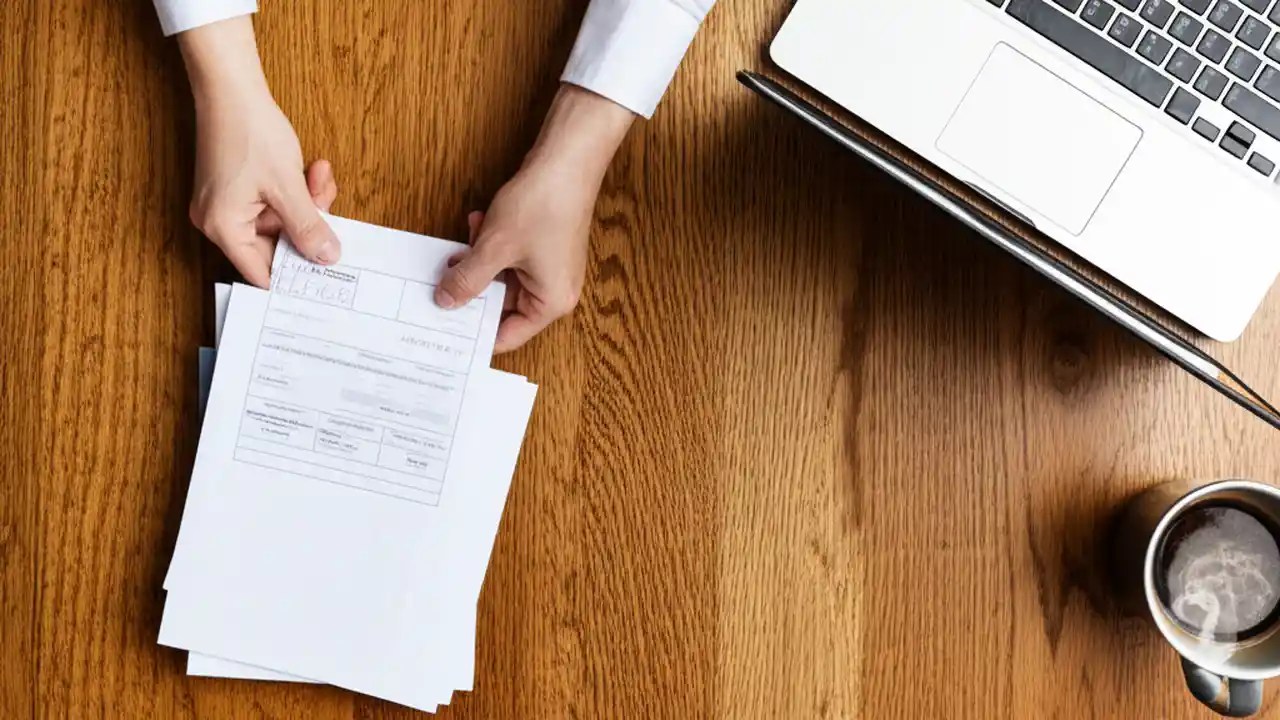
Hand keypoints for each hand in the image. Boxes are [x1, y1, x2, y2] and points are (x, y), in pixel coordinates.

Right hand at [178, 16, 339, 286]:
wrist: (232, 88)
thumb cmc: (250, 131)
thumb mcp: (288, 187)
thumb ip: (308, 227)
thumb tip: (326, 257)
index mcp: (223, 228)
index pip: (262, 272)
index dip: (294, 273)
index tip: (323, 273)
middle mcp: (217, 221)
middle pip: (275, 243)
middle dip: (308, 223)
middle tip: (327, 202)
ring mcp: (226, 204)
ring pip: (279, 220)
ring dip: (306, 202)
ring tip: (319, 175)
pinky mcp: (235, 188)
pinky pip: (272, 202)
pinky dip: (294, 190)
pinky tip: (310, 170)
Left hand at [434, 85, 634, 351]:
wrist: (567, 160)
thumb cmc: (542, 205)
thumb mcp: (494, 248)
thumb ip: (467, 280)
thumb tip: (445, 302)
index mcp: (550, 303)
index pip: (506, 335)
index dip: (474, 332)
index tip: (443, 328)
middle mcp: (553, 291)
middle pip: (501, 305)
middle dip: (471, 288)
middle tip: (441, 279)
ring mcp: (549, 268)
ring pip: (500, 278)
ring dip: (477, 261)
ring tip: (463, 242)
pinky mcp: (543, 247)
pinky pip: (508, 258)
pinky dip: (490, 245)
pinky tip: (479, 223)